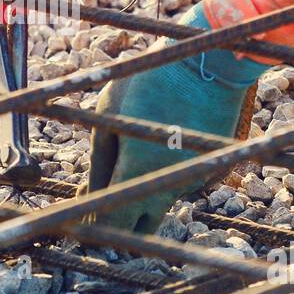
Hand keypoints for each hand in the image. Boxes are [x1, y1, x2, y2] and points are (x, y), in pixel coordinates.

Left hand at [86, 4, 267, 232]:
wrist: (210, 63)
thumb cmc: (150, 81)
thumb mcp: (110, 115)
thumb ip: (99, 161)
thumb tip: (89, 194)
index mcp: (138, 172)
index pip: (112, 224)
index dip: (93, 223)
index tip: (82, 205)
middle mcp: (168, 185)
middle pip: (141, 230)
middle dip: (119, 222)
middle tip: (103, 194)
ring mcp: (192, 179)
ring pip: (160, 204)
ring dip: (141, 194)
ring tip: (127, 155)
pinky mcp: (206, 168)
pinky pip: (176, 182)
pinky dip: (161, 175)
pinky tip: (154, 144)